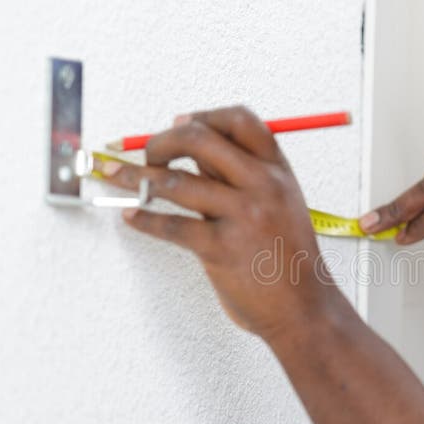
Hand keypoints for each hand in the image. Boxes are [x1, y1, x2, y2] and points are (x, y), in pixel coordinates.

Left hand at [101, 106, 348, 344]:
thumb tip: (196, 153)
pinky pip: (170, 225)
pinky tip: (134, 217)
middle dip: (161, 141)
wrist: (304, 307)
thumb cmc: (289, 258)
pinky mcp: (220, 247)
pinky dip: (144, 220)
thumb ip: (246, 176)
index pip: (239, 120)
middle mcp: (262, 186)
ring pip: (175, 181)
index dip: (203, 116)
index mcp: (278, 171)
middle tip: (147, 153)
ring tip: (119, 176)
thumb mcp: (283, 204)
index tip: (178, 123)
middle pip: (199, 139)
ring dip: (136, 176)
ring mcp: (242, 215)